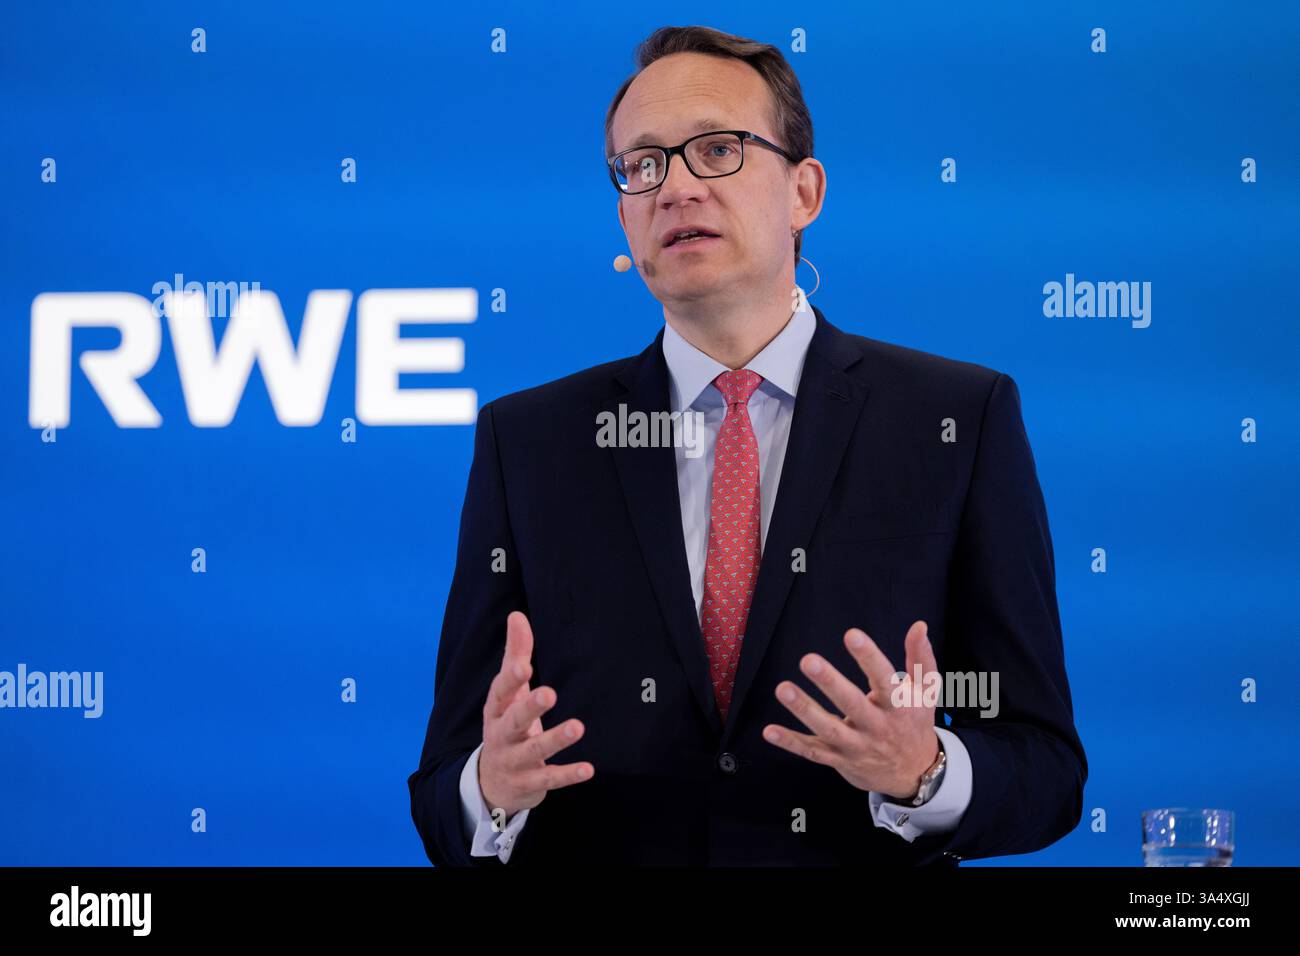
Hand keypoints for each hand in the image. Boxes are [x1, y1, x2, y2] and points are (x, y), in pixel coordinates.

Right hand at [479, 611, 594, 819]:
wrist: (490, 782)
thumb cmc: (506, 724)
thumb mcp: (508, 693)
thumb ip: (515, 655)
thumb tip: (517, 615)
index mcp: (497, 709)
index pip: (501, 691)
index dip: (511, 679)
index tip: (525, 666)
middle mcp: (502, 734)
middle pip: (514, 721)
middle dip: (530, 708)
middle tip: (549, 693)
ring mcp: (515, 761)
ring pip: (534, 751)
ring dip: (555, 739)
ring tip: (578, 727)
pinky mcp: (530, 783)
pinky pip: (550, 779)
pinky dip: (568, 775)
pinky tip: (589, 769)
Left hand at [761, 620, 939, 800]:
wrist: (915, 773)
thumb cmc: (915, 722)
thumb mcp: (926, 690)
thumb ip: (920, 657)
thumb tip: (918, 626)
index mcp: (899, 705)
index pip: (884, 678)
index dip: (868, 657)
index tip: (851, 635)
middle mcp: (877, 726)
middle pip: (852, 704)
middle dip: (830, 683)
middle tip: (808, 661)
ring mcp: (857, 745)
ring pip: (828, 729)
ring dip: (804, 710)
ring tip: (783, 689)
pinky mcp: (840, 759)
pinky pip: (813, 752)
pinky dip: (791, 743)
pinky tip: (770, 731)